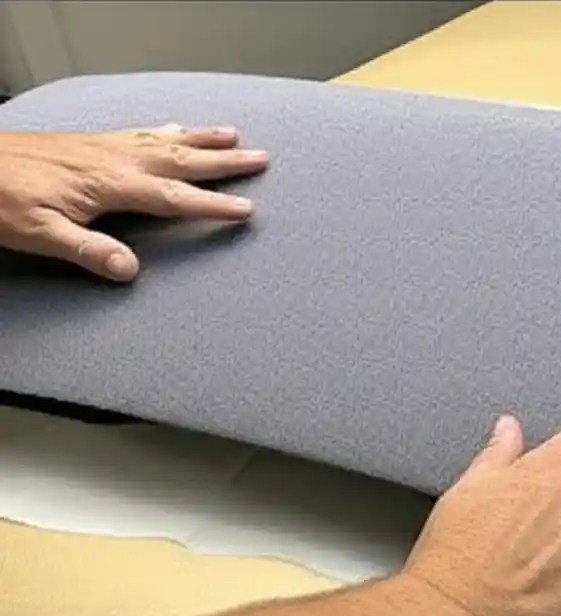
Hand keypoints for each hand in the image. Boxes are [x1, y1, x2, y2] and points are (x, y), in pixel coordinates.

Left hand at [0, 125, 267, 281]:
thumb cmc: (2, 200)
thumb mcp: (40, 234)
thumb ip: (88, 251)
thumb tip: (129, 270)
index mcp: (111, 185)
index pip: (174, 197)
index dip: (212, 206)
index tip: (246, 209)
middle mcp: (115, 160)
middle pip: (182, 160)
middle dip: (224, 162)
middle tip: (262, 159)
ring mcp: (105, 147)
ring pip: (165, 140)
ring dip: (202, 140)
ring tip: (233, 136)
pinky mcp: (92, 142)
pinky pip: (140, 132)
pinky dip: (166, 130)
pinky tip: (174, 128)